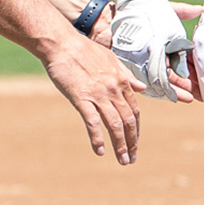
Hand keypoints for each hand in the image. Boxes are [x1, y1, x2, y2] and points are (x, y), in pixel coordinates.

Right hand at [42, 33, 141, 163]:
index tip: (135, 142)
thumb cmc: (84, 50)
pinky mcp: (81, 98)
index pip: (134, 110)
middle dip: (132, 142)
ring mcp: (98, 94)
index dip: (136, 129)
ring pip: (114, 125)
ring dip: (120, 145)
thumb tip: (141, 87)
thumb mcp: (111, 60)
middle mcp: (114, 89)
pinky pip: (93, 122)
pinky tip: (100, 151)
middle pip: (128, 120)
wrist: (62, 44)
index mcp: (122, 81)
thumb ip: (127, 75)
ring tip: (122, 160)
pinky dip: (98, 139)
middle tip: (131, 159)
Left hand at [111, 0, 199, 101]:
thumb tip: (200, 9)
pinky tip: (170, 96)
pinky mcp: (136, 72)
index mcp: (167, 47)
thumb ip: (181, 11)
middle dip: (188, 84)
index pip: (184, 62)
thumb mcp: (163, 10)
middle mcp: (159, 59)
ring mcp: (148, 66)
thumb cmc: (136, 13)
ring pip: (165, 81)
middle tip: (201, 93)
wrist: (108, 20)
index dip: (194, 70)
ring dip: (177, 90)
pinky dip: (159, 90)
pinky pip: (149, 84)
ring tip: (188, 97)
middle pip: (176, 74)